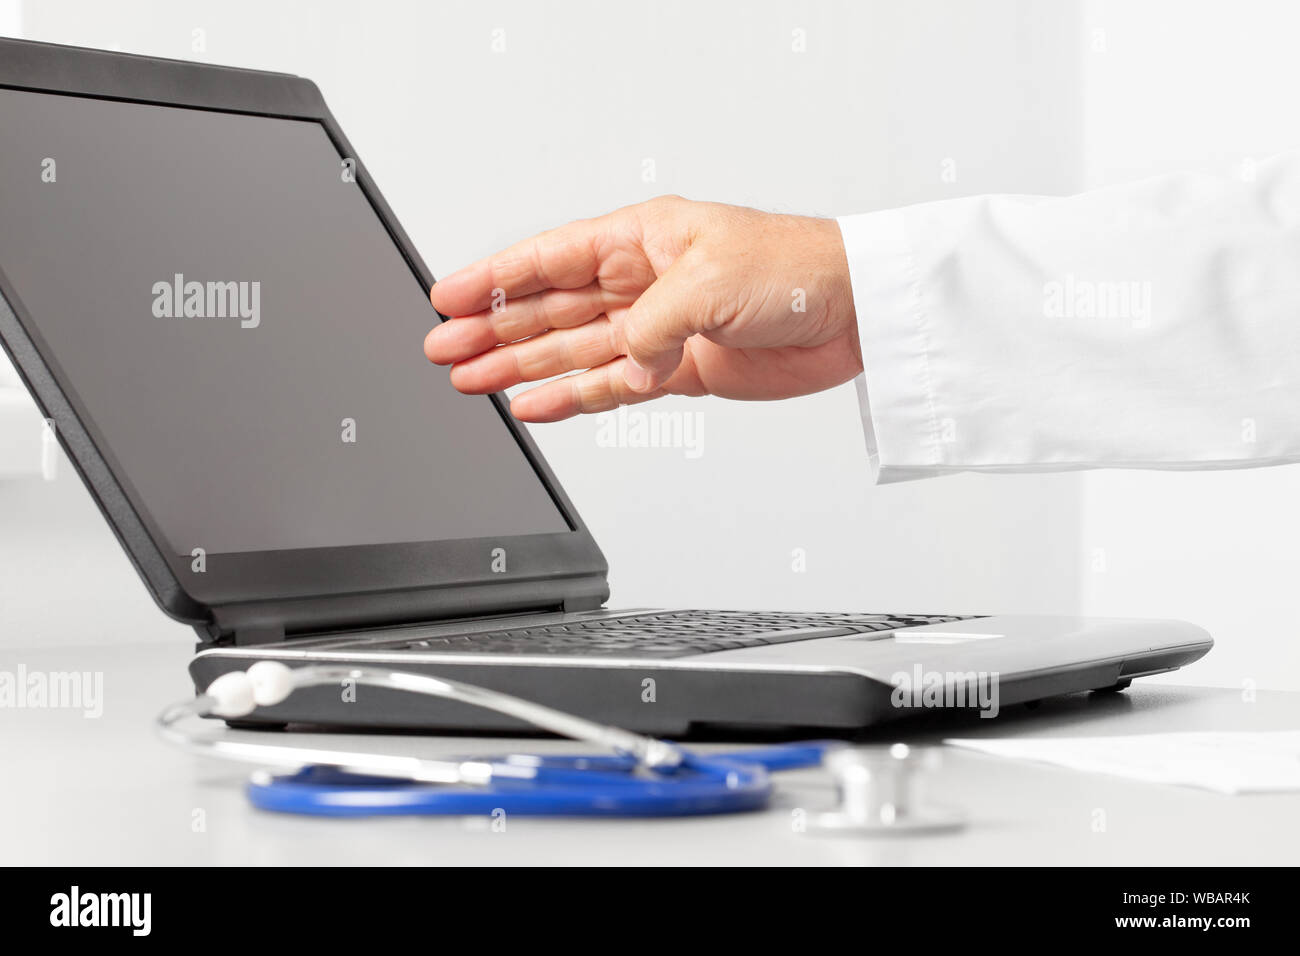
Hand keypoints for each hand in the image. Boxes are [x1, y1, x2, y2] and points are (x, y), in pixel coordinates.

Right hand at [425, 196, 860, 421]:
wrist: (855, 312)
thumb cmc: (795, 268)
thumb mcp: (708, 284)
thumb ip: (650, 329)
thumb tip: (621, 368)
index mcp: (643, 239)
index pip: (550, 258)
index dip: (496, 278)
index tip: (449, 296)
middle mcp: (644, 283)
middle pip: (550, 308)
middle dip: (495, 328)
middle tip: (445, 347)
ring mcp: (658, 329)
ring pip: (573, 349)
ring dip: (522, 366)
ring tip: (472, 381)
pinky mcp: (680, 369)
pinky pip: (612, 387)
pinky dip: (574, 397)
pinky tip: (536, 405)